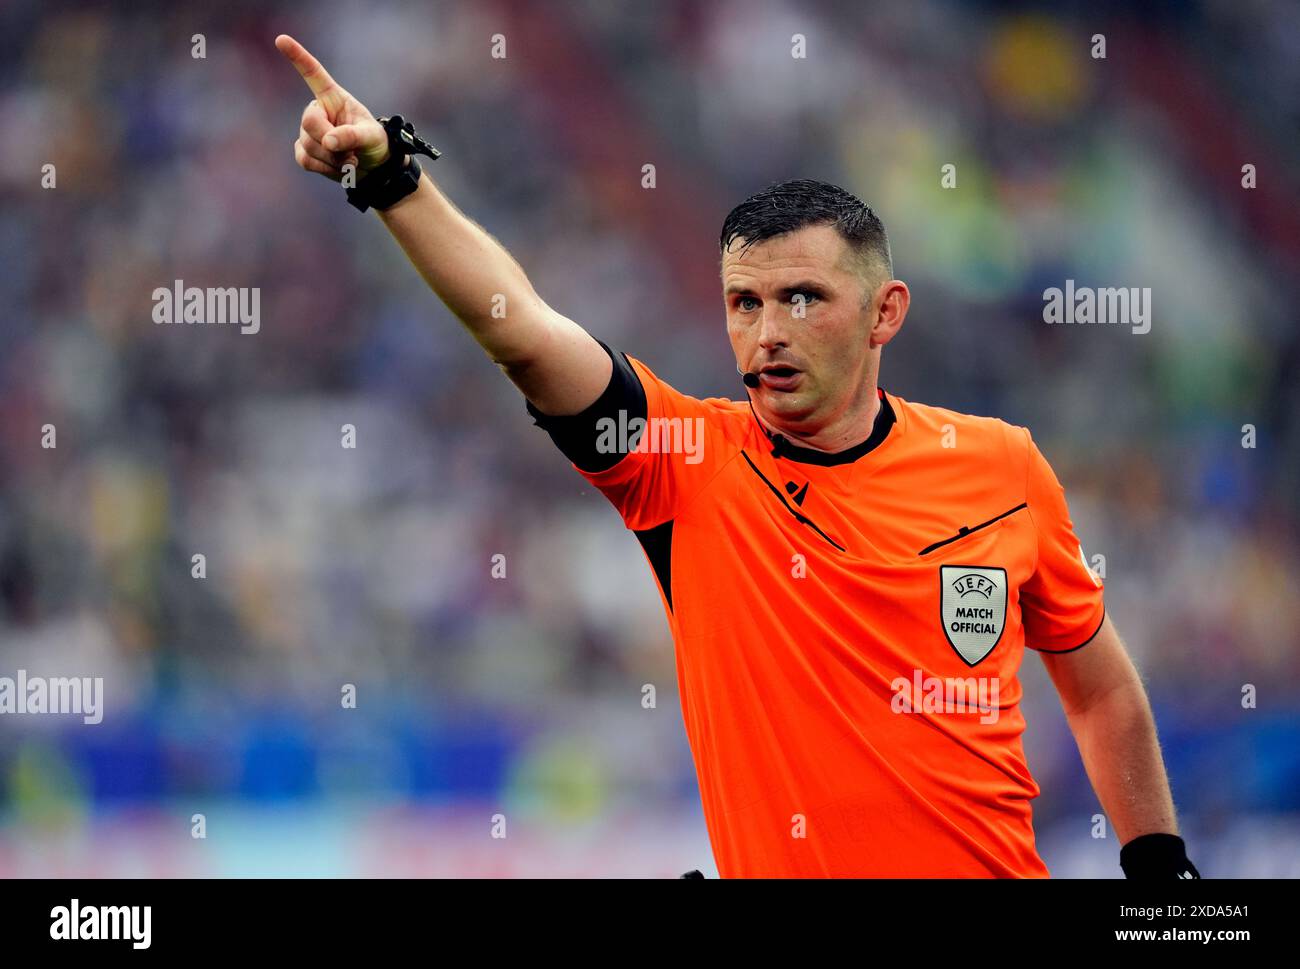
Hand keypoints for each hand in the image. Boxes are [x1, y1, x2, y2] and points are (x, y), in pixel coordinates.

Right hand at [275, 33, 389, 181]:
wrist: (372, 167)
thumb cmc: (375, 143)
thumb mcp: (371, 137)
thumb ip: (352, 136)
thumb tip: (328, 141)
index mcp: (333, 97)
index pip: (314, 74)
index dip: (298, 57)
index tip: (281, 39)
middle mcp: (317, 110)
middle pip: (309, 123)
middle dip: (330, 143)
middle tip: (351, 154)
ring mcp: (308, 131)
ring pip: (309, 146)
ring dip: (333, 160)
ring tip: (351, 160)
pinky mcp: (304, 150)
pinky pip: (306, 161)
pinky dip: (325, 169)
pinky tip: (339, 168)